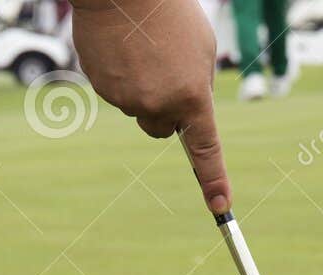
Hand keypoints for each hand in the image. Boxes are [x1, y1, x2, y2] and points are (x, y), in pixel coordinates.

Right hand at [70, 0, 230, 214]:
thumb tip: (186, 115)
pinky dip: (120, 74)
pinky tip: (123, 46)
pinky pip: (116, 91)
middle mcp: (159, 106)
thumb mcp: (202, 49)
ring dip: (142, 86)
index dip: (214, 181)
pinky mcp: (102, 88)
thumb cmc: (170, 12)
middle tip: (165, 71)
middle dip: (165, 111)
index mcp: (192, 98)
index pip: (206, 150)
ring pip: (137, 108)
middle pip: (162, 129)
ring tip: (144, 47)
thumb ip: (199, 87)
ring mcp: (126, 100)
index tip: (220, 207)